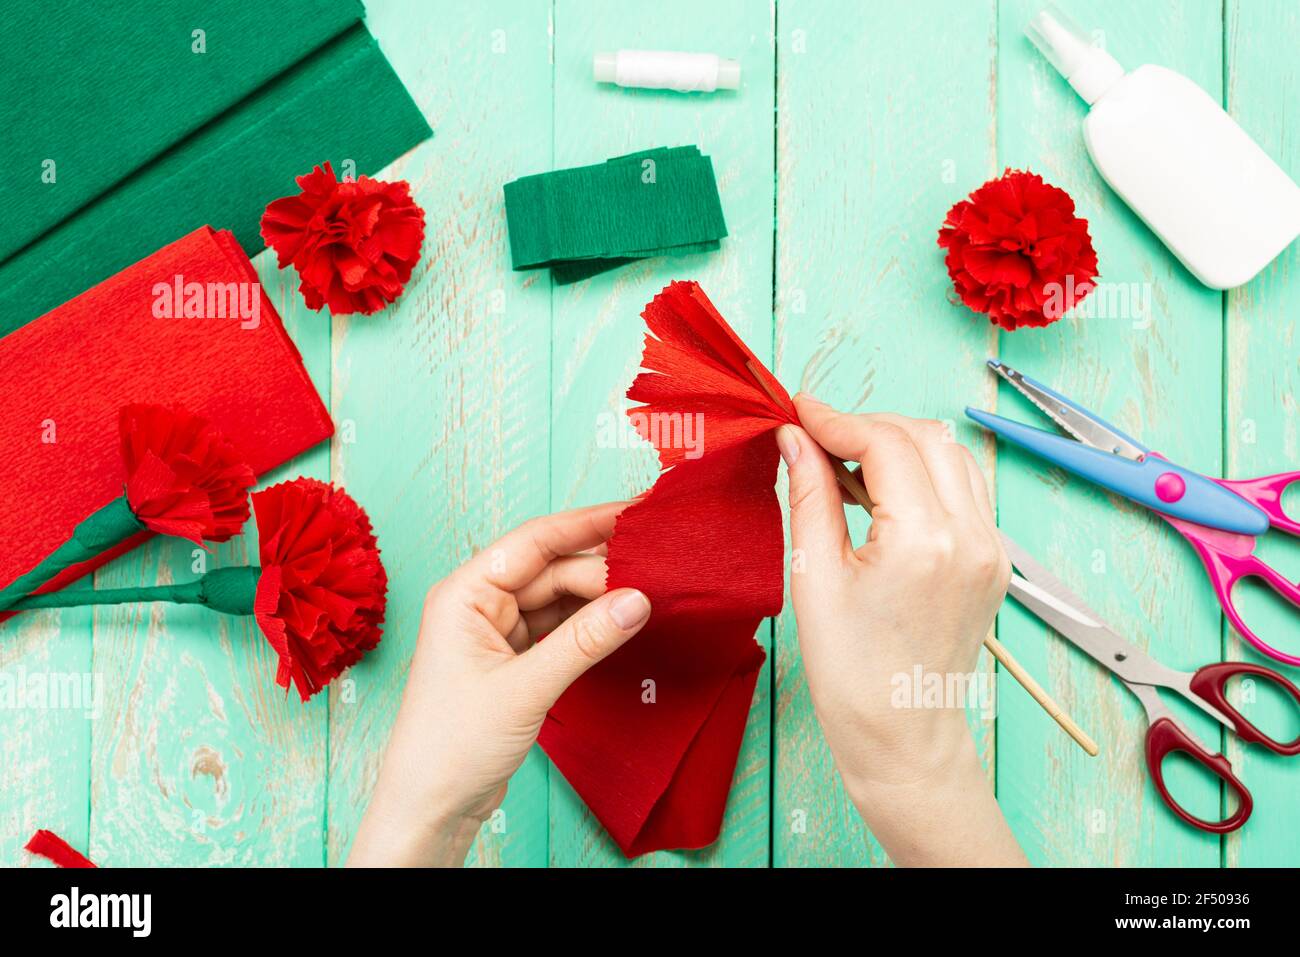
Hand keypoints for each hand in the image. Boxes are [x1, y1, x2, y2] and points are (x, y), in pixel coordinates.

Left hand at [347, 502, 650, 866]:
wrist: (431, 807)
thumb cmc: (452, 745)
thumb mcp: (525, 689)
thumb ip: (584, 641)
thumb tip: (638, 600)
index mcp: (465, 593)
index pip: (534, 541)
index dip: (587, 523)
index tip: (635, 513)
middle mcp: (479, 603)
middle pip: (552, 568)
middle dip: (602, 570)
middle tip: (655, 575)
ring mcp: (497, 631)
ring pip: (559, 597)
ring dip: (599, 597)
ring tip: (647, 596)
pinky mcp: (514, 660)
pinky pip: (559, 627)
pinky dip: (589, 626)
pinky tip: (621, 624)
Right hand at [776, 395, 1025, 865]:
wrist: (902, 737)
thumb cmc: (852, 674)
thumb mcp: (814, 578)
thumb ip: (809, 496)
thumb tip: (795, 438)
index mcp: (925, 541)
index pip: (885, 442)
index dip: (836, 419)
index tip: (797, 412)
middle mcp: (971, 536)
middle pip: (925, 436)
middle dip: (867, 424)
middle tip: (815, 436)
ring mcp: (991, 548)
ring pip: (952, 455)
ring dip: (899, 444)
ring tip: (845, 463)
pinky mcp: (993, 560)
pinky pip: (964, 489)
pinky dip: (923, 473)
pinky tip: (881, 492)